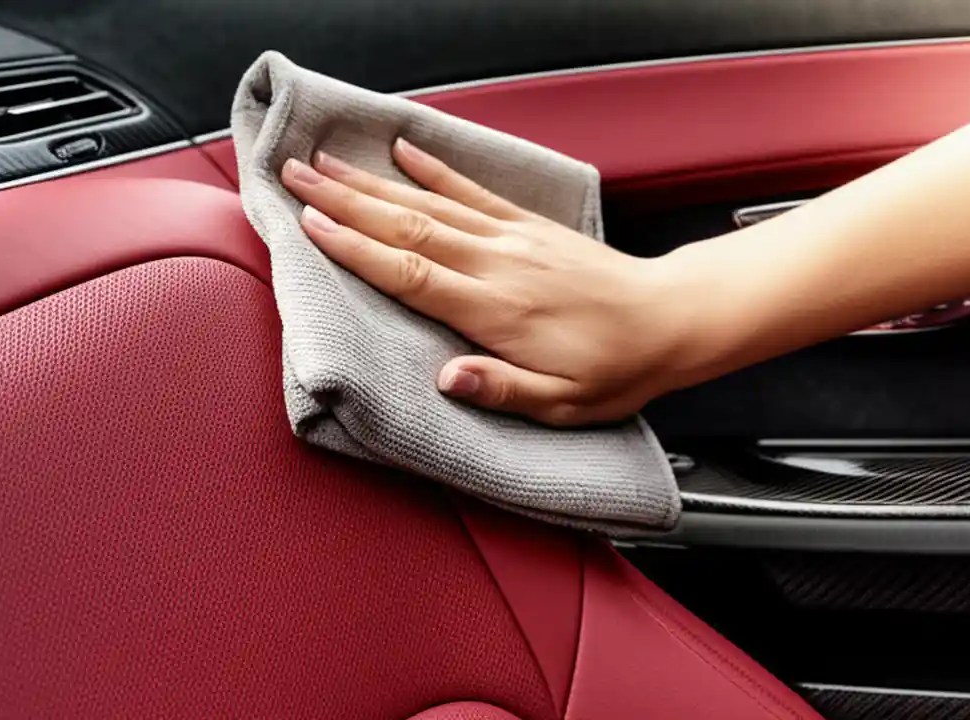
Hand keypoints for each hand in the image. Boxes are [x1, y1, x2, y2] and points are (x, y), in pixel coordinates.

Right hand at [280, 138, 704, 425]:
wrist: (674, 320)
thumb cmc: (616, 369)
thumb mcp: (563, 404)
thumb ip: (501, 390)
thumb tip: (444, 381)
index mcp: (495, 310)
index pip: (410, 272)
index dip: (355, 248)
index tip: (310, 224)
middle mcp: (497, 264)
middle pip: (406, 225)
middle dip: (345, 201)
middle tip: (295, 177)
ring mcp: (512, 238)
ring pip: (430, 203)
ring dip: (373, 182)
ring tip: (327, 162)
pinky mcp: (529, 226)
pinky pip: (474, 191)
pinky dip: (436, 169)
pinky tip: (404, 151)